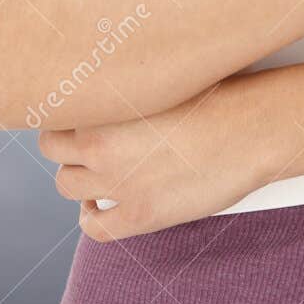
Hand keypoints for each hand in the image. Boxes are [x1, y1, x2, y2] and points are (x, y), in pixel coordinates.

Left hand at [39, 75, 271, 239]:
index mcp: (103, 102)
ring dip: (76, 178)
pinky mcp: (138, 214)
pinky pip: (94, 227)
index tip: (75, 114)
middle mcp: (99, 142)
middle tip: (82, 142)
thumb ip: (125, 84)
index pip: (55, 108)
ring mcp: (116, 182)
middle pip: (52, 147)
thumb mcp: (160, 76)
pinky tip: (97, 208)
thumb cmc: (217, 94)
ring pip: (65, 184)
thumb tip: (110, 83)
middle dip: (65, 144)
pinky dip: (89, 218)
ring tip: (91, 174)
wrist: (251, 129)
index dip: (65, 112)